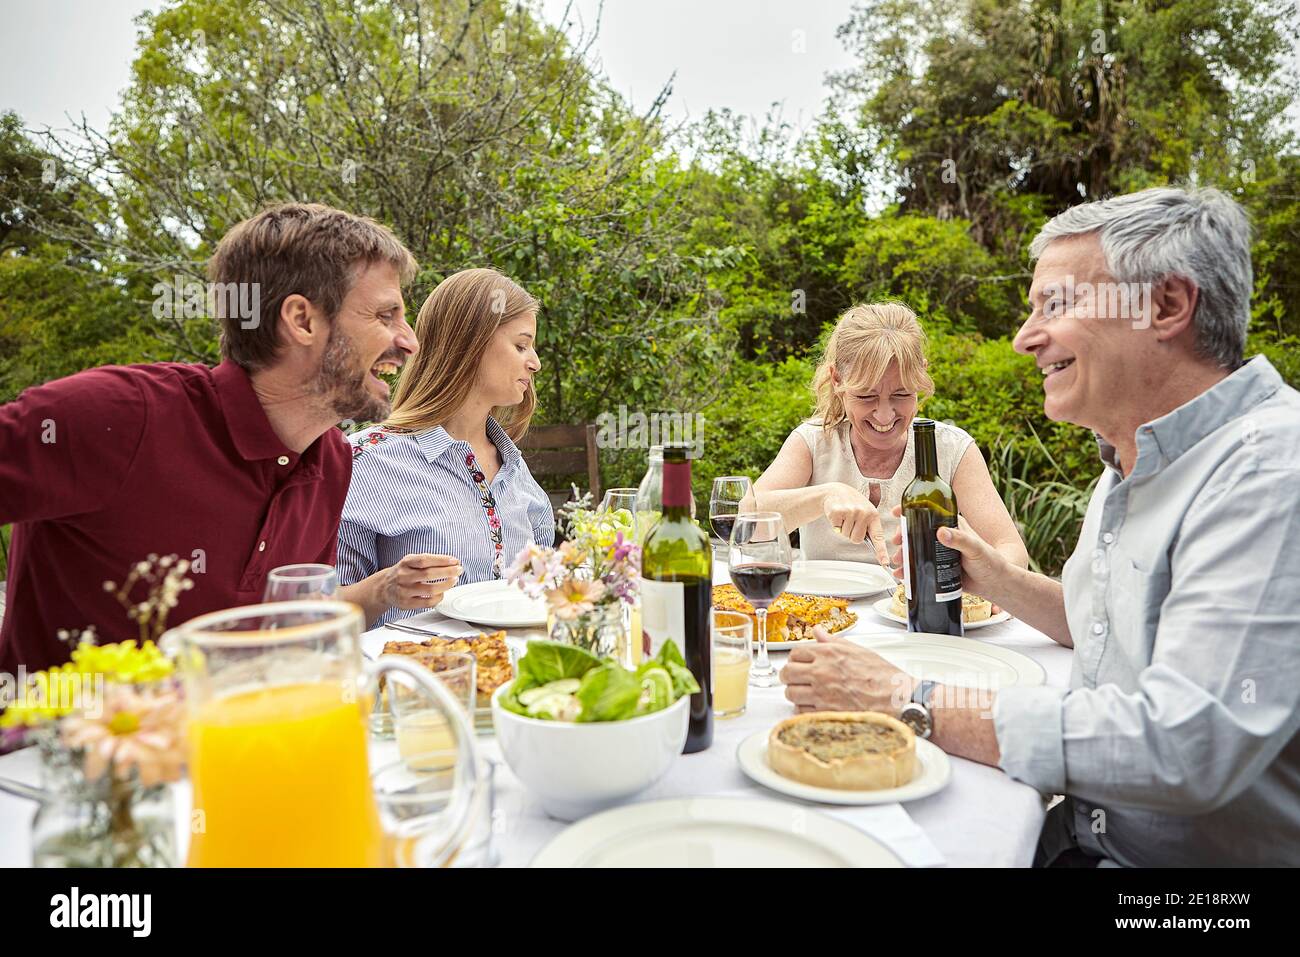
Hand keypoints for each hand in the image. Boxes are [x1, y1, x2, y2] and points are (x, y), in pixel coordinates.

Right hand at [377, 553, 462, 611]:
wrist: (384, 588)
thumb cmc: (403, 573)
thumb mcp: (410, 561)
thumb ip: (428, 561)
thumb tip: (451, 562)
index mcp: (405, 563)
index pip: (424, 560)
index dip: (441, 560)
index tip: (455, 561)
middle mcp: (403, 576)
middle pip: (428, 574)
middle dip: (448, 572)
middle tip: (458, 570)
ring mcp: (404, 591)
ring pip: (430, 589)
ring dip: (446, 585)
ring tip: (454, 580)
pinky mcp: (406, 604)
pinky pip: (427, 602)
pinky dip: (438, 598)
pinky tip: (442, 593)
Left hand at [780, 626, 916, 713]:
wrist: (896, 698)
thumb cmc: (881, 676)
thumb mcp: (856, 650)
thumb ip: (832, 641)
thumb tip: (818, 632)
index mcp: (828, 654)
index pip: (795, 653)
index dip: (795, 659)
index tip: (798, 663)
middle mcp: (821, 673)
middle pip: (787, 673)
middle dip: (789, 676)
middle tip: (795, 679)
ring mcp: (822, 694)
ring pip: (791, 694)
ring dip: (795, 694)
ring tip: (805, 694)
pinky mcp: (826, 713)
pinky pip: (801, 712)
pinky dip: (803, 710)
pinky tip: (812, 707)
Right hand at [821, 483, 889, 565]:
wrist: (836, 491)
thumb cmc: (853, 504)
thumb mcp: (866, 512)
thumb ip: (869, 527)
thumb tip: (875, 547)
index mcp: (873, 515)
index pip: (878, 537)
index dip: (881, 552)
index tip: (885, 563)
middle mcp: (863, 512)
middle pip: (857, 539)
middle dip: (852, 534)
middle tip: (851, 522)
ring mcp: (850, 511)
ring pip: (846, 535)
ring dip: (843, 529)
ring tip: (844, 517)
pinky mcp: (837, 512)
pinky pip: (837, 529)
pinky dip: (835, 525)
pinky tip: (838, 515)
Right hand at [885, 508, 1006, 611]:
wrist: (996, 585)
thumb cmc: (992, 562)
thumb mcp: (976, 548)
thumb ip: (960, 540)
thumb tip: (941, 533)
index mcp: (953, 525)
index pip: (929, 512)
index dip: (911, 510)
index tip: (897, 512)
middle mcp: (944, 537)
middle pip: (917, 532)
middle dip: (902, 536)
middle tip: (896, 542)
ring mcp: (940, 552)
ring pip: (916, 549)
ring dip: (904, 555)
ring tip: (897, 563)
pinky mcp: (939, 567)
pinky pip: (920, 566)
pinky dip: (909, 570)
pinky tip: (902, 574)